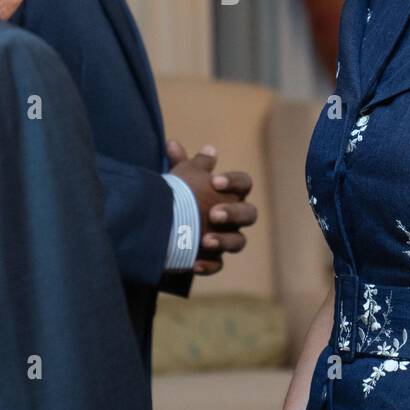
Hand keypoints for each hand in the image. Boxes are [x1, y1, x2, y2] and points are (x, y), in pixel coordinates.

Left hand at [166, 139, 257, 274]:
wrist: (160, 224)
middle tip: (214, 214)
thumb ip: (178, 163)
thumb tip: (171, 143)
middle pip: (249, 214)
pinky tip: (194, 264)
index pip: (244, 184)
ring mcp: (225, 239)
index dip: (233, 183)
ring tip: (206, 241)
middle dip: (234, 213)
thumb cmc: (177, 196)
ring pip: (239, 242)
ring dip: (224, 241)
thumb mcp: (179, 178)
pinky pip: (218, 265)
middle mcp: (233, 217)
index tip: (214, 182)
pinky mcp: (213, 260)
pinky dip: (208, 265)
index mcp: (229, 193)